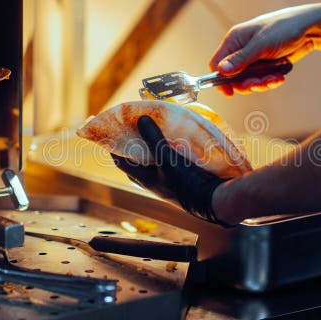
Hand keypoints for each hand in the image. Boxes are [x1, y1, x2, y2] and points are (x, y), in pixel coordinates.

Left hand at [111, 116, 233, 225]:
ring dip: (150, 148)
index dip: (112, 147)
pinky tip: (173, 141)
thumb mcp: (167, 159)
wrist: (211, 200)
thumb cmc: (186, 182)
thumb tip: (141, 119)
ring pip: (151, 163)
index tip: (109, 132)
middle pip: (134, 162)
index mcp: (144, 178)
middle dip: (130, 146)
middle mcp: (153, 181)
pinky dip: (166, 151)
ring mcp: (166, 181)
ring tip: (152, 131)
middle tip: (131, 129)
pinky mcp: (179, 178)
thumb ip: (154, 138)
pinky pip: (167, 163)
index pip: (120, 161)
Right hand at [209, 3, 320, 94]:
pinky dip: (269, 81)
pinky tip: (280, 77)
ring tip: (275, 78)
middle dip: (247, 83)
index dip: (220, 79)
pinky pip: (261, 80)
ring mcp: (253, 59)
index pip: (216, 64)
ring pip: (248, 81)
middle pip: (232, 77)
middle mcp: (241, 50)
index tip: (230, 92)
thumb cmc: (284, 28)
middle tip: (260, 83)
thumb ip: (242, 58)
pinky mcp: (265, 65)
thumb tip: (221, 70)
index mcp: (234, 40)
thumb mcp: (262, 44)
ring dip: (260, 83)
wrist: (310, 28)